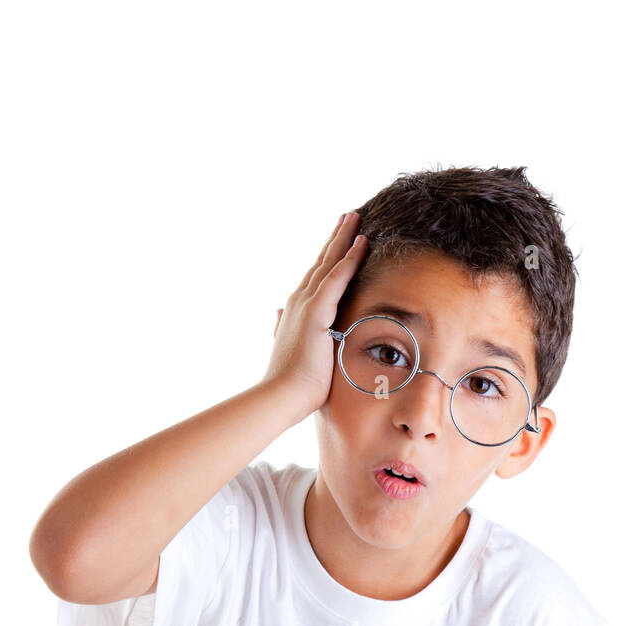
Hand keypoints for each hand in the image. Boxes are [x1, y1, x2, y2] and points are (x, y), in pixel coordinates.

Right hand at [261, 209, 367, 419]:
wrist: (281, 397)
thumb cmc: (291, 385)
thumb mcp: (288, 350)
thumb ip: (284, 329)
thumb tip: (277, 317)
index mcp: (296, 312)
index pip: (316, 278)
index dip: (328, 257)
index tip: (340, 238)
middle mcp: (298, 302)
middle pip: (322, 263)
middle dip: (336, 238)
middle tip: (349, 216)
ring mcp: (306, 305)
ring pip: (329, 264)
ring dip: (343, 239)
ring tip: (356, 218)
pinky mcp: (315, 313)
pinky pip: (336, 280)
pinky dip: (348, 261)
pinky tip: (361, 243)